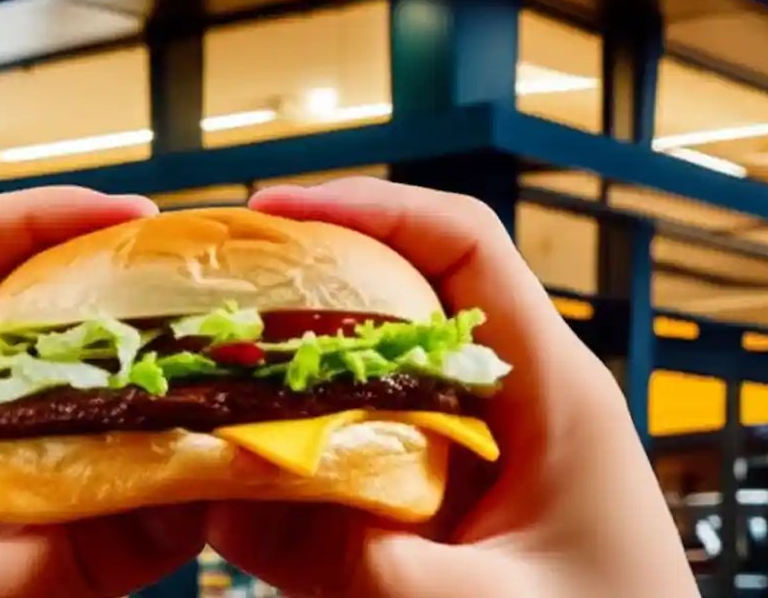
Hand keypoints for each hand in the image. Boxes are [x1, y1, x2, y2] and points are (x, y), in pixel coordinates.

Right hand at [208, 178, 697, 597]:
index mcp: (553, 387)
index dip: (370, 208)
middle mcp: (519, 394)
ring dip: (306, 355)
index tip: (273, 214)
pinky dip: (314, 427)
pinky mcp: (457, 491)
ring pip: (385, 362)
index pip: (465, 241)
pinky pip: (376, 431)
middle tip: (222, 286)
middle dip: (315, 273)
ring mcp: (486, 442)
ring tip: (221, 358)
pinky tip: (258, 447)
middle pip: (411, 287)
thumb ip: (346, 560)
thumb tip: (215, 497)